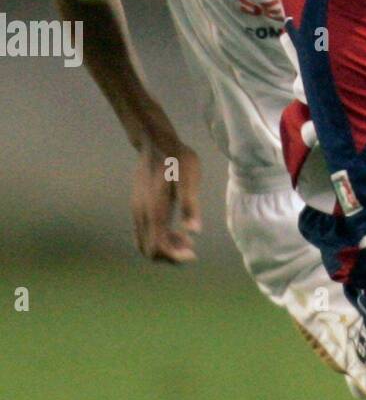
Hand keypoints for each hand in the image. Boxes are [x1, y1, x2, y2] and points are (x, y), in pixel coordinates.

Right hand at [132, 138, 201, 262]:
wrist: (155, 143)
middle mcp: (142, 215)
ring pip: (145, 243)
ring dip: (166, 247)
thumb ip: (190, 206)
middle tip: (191, 247)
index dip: (174, 256)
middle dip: (171, 255)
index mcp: (154, 211)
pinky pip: (144, 233)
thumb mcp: (189, 180)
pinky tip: (175, 229)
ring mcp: (137, 212)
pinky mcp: (138, 207)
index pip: (158, 247)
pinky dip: (159, 238)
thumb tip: (194, 232)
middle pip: (149, 250)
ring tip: (186, 239)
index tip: (193, 254)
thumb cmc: (177, 160)